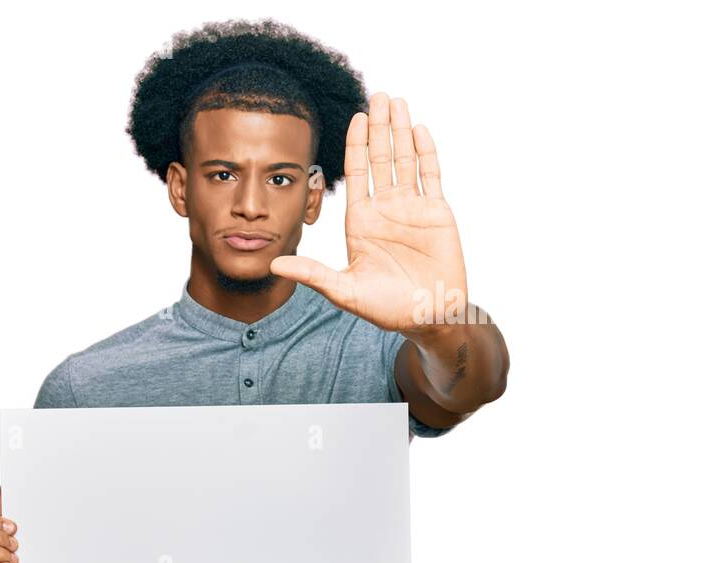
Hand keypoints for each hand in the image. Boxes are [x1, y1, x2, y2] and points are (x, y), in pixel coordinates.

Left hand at [269, 92, 467, 333]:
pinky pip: (430, 176)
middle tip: (378, 94)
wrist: (429, 317)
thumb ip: (313, 274)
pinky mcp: (437, 213)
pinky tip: (419, 130)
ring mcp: (412, 208)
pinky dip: (426, 153)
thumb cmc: (387, 308)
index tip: (355, 117)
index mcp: (361, 220)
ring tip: (398, 102)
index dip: (356, 144)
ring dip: (402, 131)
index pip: (357, 172)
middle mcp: (386, 208)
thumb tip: (275, 264)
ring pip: (405, 160)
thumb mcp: (345, 291)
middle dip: (380, 126)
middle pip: (381, 157)